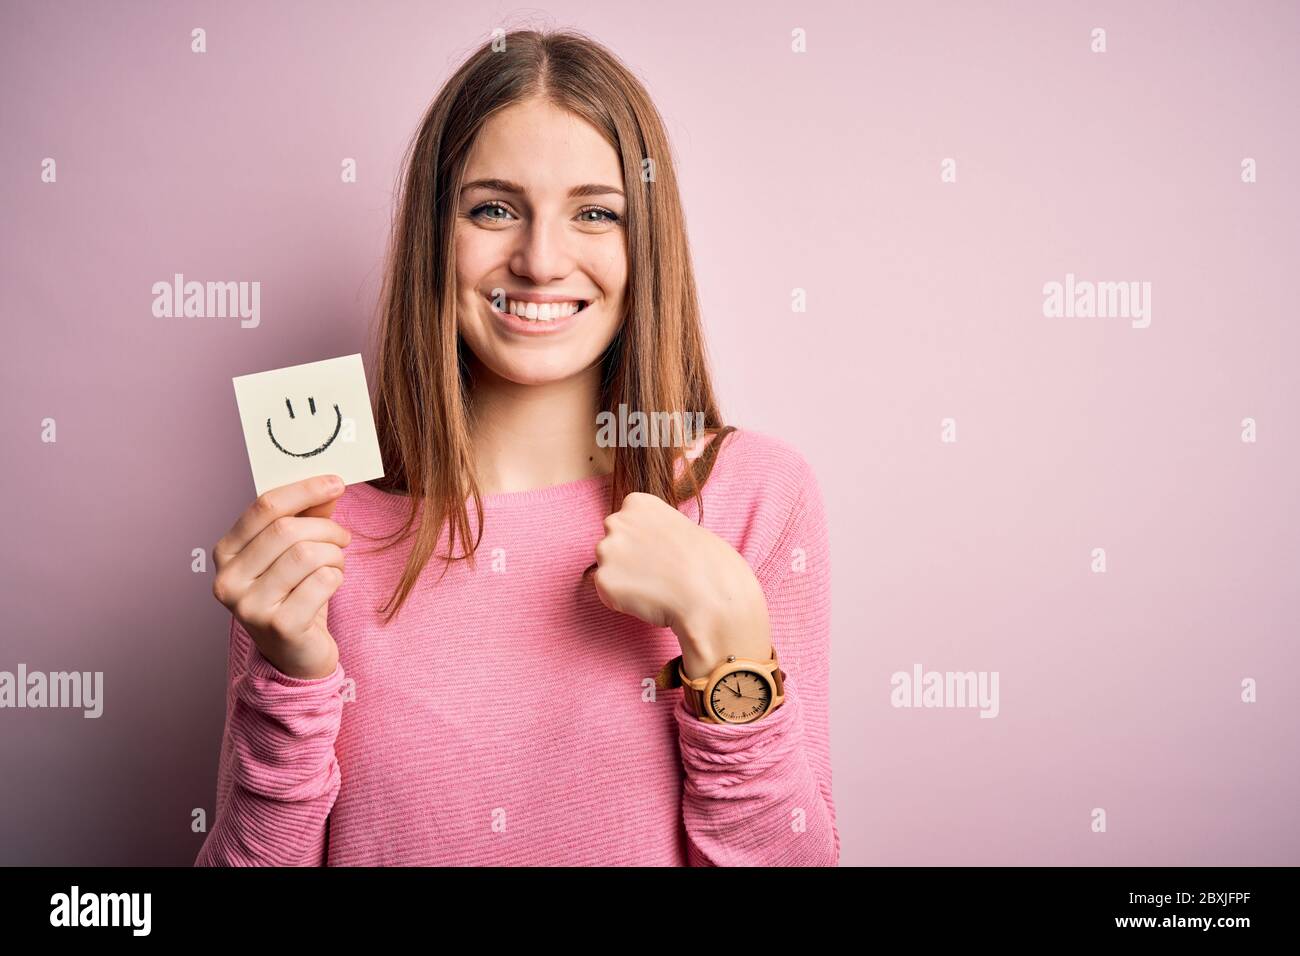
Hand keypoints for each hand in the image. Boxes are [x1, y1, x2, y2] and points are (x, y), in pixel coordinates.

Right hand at [212, 474, 351, 679]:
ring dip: (335, 554)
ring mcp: (250, 606)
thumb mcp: (295, 550)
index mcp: (226, 553)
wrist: (297, 654)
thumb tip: (329, 485)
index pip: (264, 507)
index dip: (304, 489)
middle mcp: (228, 580)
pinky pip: (322, 582)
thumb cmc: (295, 594)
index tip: (336, 482)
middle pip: (287, 530)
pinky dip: (336, 577)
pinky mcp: (279, 627)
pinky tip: (332, 585)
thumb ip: (308, 516)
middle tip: (343, 537)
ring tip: (337, 563)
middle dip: (326, 528)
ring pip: (306, 554)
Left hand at [592, 492, 770, 678]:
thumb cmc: (710, 562)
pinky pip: (608, 593)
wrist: (710, 594)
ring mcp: (606, 550)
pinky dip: (624, 601)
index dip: (645, 542)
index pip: (628, 522)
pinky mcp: (602, 580)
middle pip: (613, 544)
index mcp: (637, 502)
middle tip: (658, 574)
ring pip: (610, 569)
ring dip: (626, 579)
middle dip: (629, 558)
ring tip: (657, 587)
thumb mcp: (684, 528)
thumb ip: (657, 531)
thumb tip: (646, 548)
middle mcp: (616, 521)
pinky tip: (649, 600)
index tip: (663, 553)